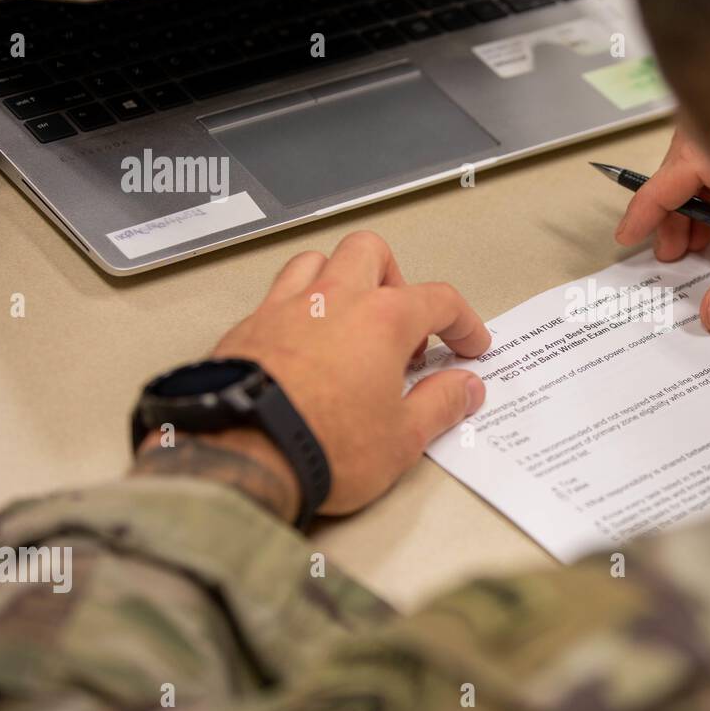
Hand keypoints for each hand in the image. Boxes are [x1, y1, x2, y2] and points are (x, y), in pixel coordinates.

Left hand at [204, 231, 490, 515]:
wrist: (241, 457)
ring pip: (318, 261)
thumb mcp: (402, 439)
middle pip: (372, 253)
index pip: (438, 301)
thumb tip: (464, 389)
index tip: (468, 343)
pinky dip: (299, 308)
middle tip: (404, 323)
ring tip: (351, 320)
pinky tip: (304, 344)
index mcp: (382, 319)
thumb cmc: (322, 445)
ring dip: (341, 280)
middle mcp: (333, 299)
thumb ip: (440, 405)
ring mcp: (285, 308)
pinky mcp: (247, 328)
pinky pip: (277, 295)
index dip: (463, 322)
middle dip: (396, 279)